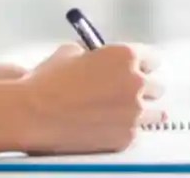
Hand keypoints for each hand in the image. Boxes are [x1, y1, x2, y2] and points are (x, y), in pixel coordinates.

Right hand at [15, 43, 166, 154]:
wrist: (33, 113)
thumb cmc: (48, 81)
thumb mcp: (71, 53)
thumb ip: (95, 55)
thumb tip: (102, 59)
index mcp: (125, 56)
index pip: (152, 58)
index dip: (142, 64)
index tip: (139, 69)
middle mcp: (136, 83)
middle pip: (156, 86)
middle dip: (143, 88)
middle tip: (129, 92)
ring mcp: (134, 113)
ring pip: (155, 113)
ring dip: (142, 111)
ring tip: (127, 112)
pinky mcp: (127, 137)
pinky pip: (136, 132)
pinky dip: (126, 130)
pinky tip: (110, 127)